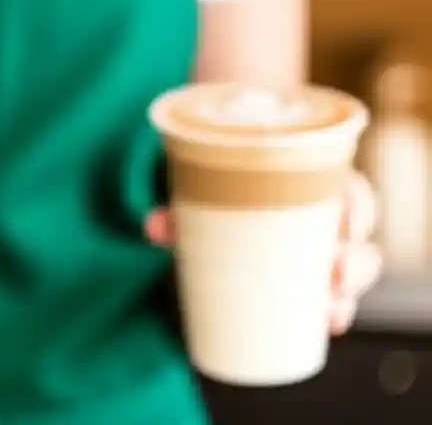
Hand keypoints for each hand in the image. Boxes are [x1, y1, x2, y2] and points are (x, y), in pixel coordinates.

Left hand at [145, 171, 381, 334]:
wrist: (218, 216)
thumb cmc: (225, 197)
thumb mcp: (206, 200)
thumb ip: (182, 213)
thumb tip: (151, 227)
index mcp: (313, 184)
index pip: (352, 191)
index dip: (357, 208)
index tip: (345, 226)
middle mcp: (328, 220)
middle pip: (358, 239)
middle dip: (355, 260)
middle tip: (334, 275)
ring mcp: (326, 254)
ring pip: (355, 272)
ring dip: (348, 292)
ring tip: (331, 309)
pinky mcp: (315, 283)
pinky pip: (337, 298)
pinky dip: (334, 312)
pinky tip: (330, 325)